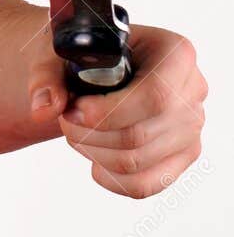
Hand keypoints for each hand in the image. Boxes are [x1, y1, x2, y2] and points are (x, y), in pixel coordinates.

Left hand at [28, 22, 206, 198]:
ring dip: (93, 152)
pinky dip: (109, 177)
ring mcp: (190, 128)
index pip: (155, 95)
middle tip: (66, 117)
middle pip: (140, 135)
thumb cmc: (84, 54)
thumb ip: (47, 76)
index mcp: (175, 53)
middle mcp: (192, 91)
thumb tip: (44, 108)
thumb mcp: (60, 50)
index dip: (109, 112)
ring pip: (137, 162)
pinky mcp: (181, 156)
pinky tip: (93, 158)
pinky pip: (144, 185)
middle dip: (89, 133)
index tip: (73, 111)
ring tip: (75, 131)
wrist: (96, 67)